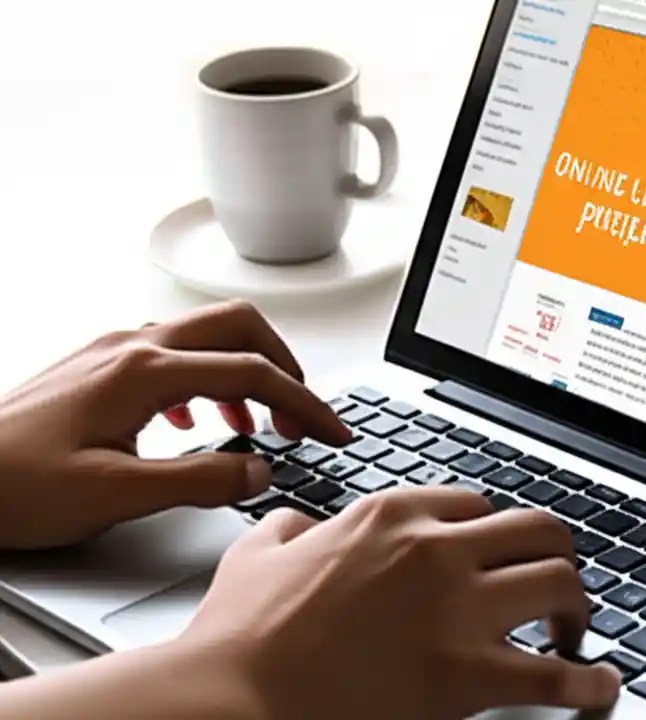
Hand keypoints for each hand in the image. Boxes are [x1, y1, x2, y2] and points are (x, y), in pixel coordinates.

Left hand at [0, 300, 350, 549]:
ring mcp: (112, 352)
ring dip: (245, 374)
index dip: (304, 403)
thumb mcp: (116, 497)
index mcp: (144, 373)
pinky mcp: (97, 368)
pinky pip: (172, 356)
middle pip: (236, 326)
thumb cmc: (15, 486)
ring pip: (204, 338)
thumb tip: (258, 473)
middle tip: (301, 414)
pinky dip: (206, 382)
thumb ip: (198, 483)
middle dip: (283, 366)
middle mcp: (131, 348)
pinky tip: (197, 423)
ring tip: (259, 427)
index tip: (331, 431)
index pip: (251, 372)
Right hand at [182, 489, 621, 719]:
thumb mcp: (258, 555)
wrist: (231, 700)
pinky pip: (556, 672)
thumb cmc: (239, 638)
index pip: (477, 504)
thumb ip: (288, 528)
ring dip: (578, 609)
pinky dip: (590, 680)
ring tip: (574, 635)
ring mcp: (457, 607)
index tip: (502, 558)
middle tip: (555, 588)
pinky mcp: (468, 672)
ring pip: (560, 582)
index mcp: (391, 515)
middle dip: (555, 558)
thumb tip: (298, 524)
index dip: (496, 535)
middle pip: (537, 530)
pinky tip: (599, 687)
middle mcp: (435, 548)